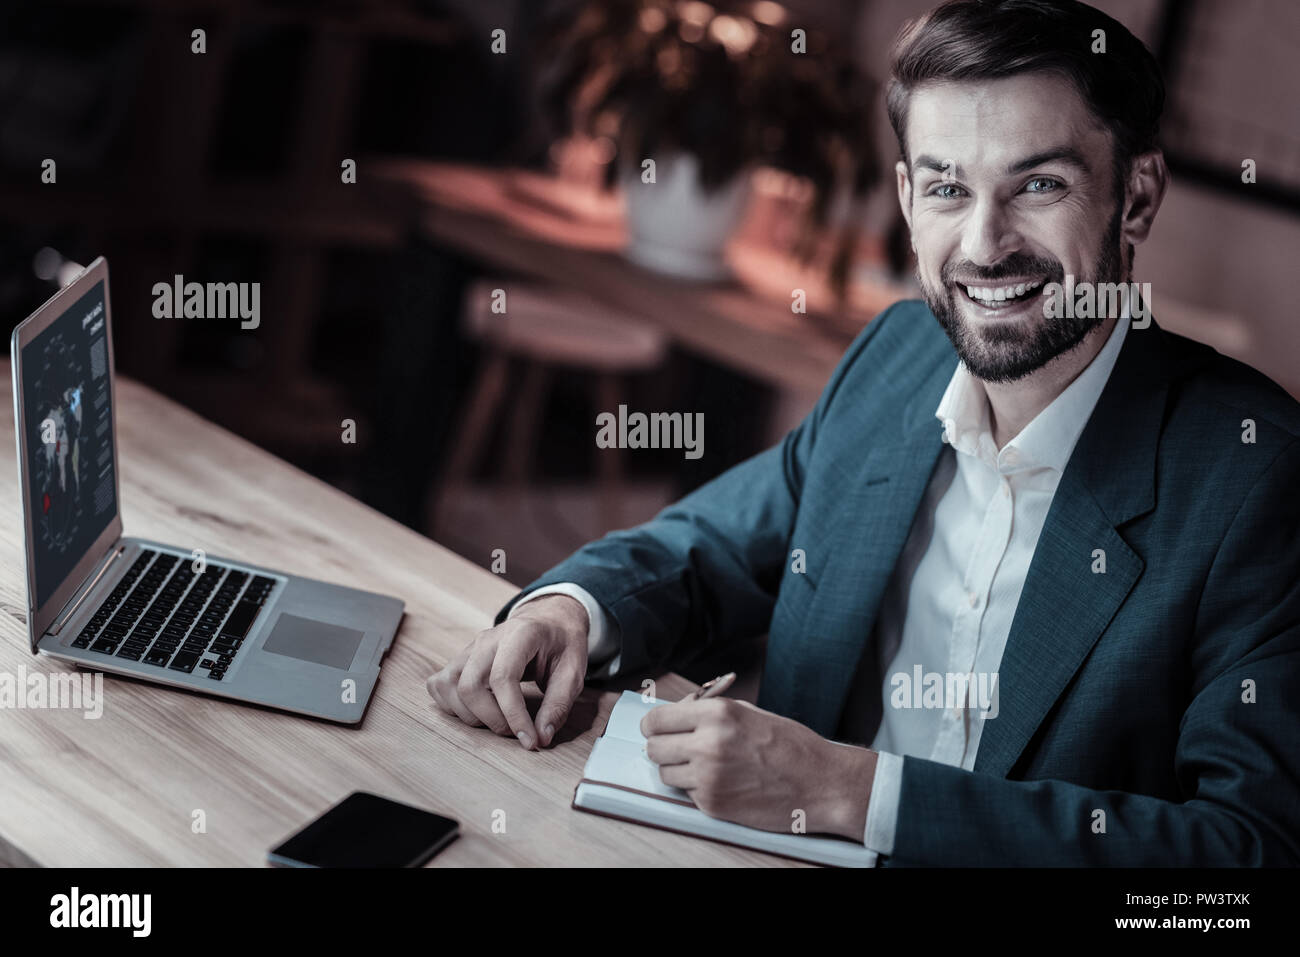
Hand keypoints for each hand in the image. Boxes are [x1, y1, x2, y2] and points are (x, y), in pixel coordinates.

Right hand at [426, 595, 588, 748]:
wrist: (548, 621)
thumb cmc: (561, 645)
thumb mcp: (575, 671)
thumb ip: (559, 704)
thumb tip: (541, 737)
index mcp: (520, 634)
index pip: (503, 678)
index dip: (513, 714)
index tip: (529, 740)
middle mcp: (488, 639)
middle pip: (469, 686)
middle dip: (491, 719)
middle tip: (516, 731)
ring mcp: (469, 648)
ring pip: (449, 687)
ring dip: (471, 716)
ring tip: (500, 720)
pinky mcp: (459, 659)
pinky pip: (439, 685)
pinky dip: (452, 706)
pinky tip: (477, 711)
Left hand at [641, 697, 876, 839]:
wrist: (821, 783)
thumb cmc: (791, 746)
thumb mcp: (748, 713)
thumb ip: (708, 714)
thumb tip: (675, 716)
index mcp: (716, 714)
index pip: (656, 719)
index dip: (654, 725)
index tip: (657, 729)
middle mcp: (707, 744)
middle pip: (653, 748)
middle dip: (662, 748)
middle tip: (678, 749)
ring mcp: (708, 778)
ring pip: (665, 775)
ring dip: (678, 771)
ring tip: (707, 767)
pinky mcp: (713, 805)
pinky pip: (687, 795)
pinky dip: (699, 790)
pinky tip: (724, 782)